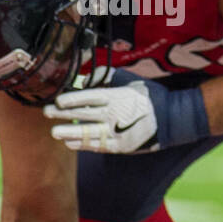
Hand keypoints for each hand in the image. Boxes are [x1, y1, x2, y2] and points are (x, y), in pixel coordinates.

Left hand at [44, 70, 208, 153]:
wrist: (174, 119)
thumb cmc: (153, 97)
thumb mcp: (133, 82)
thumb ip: (110, 78)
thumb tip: (89, 75)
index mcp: (117, 97)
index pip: (88, 98)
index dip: (71, 99)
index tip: (57, 99)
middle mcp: (114, 114)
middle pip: (82, 114)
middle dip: (62, 114)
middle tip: (48, 113)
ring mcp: (117, 131)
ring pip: (86, 133)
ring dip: (68, 132)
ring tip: (55, 132)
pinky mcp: (121, 145)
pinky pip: (97, 146)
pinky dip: (83, 144)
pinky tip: (71, 143)